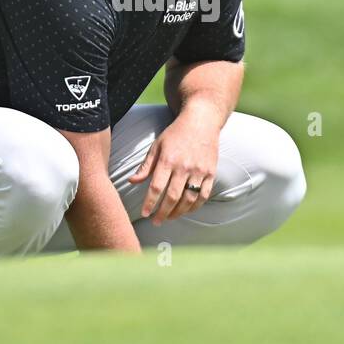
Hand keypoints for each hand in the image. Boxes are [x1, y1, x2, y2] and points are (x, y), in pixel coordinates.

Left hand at [128, 110, 220, 226]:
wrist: (201, 121)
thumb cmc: (175, 134)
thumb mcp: (157, 146)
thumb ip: (146, 166)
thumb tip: (132, 181)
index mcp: (168, 160)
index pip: (157, 187)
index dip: (150, 203)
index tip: (144, 214)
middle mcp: (184, 167)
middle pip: (172, 197)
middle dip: (163, 213)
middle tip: (156, 222)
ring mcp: (199, 171)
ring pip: (189, 199)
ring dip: (178, 212)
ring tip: (169, 218)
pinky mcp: (211, 173)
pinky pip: (203, 195)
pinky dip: (195, 206)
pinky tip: (186, 211)